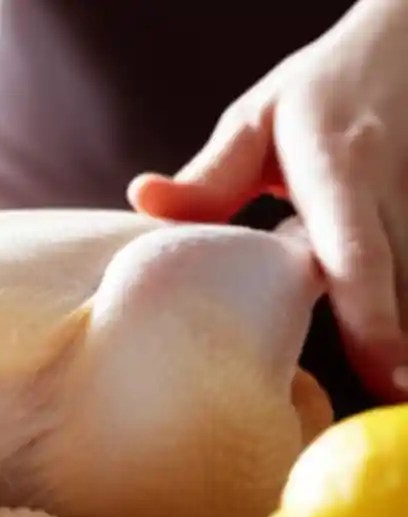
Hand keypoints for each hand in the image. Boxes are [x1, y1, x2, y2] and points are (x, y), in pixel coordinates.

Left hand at [128, 0, 407, 402]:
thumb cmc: (323, 90)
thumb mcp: (258, 117)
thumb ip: (209, 175)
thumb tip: (142, 201)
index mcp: (340, 172)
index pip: (358, 257)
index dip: (375, 321)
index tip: (389, 380)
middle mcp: (392, 194)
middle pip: (399, 291)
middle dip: (398, 355)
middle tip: (388, 419)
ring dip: (404, 338)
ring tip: (393, 404)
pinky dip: (404, 310)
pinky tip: (396, 357)